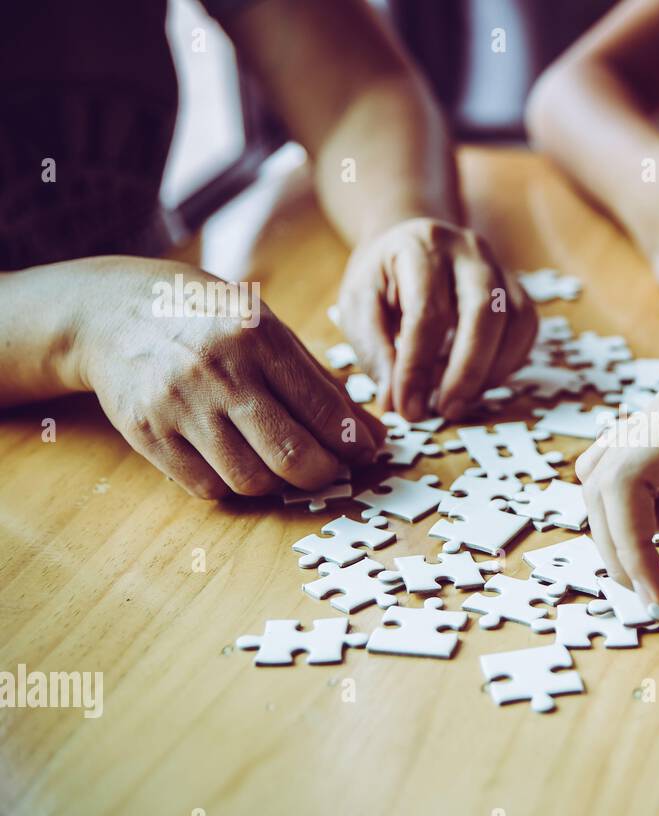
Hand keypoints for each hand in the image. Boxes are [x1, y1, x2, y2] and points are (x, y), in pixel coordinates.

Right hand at [76, 257, 385, 497]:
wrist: (113, 312)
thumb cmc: (208, 319)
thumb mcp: (268, 328)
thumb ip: (320, 383)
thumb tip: (373, 437)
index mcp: (258, 338)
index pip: (324, 411)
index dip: (353, 442)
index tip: (364, 452)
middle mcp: (219, 372)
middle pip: (291, 456)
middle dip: (324, 473)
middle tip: (330, 469)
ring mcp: (179, 406)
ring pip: (250, 480)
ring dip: (278, 483)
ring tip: (283, 464)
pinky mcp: (147, 433)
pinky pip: (207, 487)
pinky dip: (233, 486)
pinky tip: (240, 462)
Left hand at [337, 218, 537, 420]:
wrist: (408, 241)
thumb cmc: (381, 278)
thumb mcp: (358, 306)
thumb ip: (375, 351)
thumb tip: (397, 402)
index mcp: (423, 246)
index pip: (427, 313)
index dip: (418, 367)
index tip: (407, 408)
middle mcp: (469, 250)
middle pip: (485, 311)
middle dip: (467, 370)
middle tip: (446, 410)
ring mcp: (499, 267)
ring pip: (516, 321)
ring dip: (491, 371)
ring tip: (459, 401)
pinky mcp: (516, 288)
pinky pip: (526, 329)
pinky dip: (506, 364)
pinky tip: (478, 382)